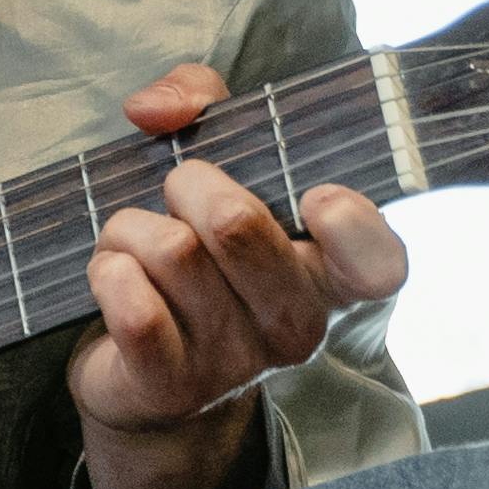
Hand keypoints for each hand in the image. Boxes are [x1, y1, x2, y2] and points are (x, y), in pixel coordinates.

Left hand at [67, 61, 407, 488]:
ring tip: (135, 247)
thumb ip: (198, 100)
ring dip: (130, 229)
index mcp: (328, 272)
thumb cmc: (190, 253)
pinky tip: (114, 276)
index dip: (352, 226)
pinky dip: (108, 270)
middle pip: (236, 223)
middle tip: (176, 200)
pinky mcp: (173, 388)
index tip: (316, 196)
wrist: (137, 373)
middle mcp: (298, 324)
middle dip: (185, 185)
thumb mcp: (209, 162)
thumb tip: (156, 110)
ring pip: (170, 251)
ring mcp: (238, 364)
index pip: (380, 263)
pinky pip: (134, 306)